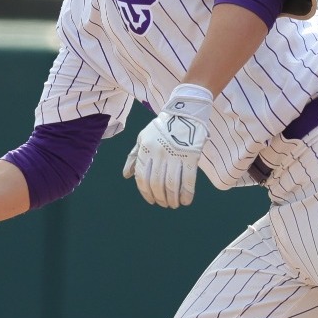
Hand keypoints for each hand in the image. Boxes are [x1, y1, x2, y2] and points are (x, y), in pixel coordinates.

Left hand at [124, 84, 211, 207]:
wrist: (185, 112)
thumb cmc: (162, 127)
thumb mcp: (143, 137)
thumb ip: (134, 157)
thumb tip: (126, 176)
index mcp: (146, 149)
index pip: (142, 177)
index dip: (146, 192)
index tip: (151, 200)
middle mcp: (159, 153)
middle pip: (157, 183)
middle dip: (160, 197)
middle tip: (163, 204)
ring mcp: (175, 154)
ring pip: (172, 184)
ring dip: (172, 199)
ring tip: (174, 205)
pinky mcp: (191, 155)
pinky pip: (188, 179)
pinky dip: (187, 193)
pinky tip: (186, 201)